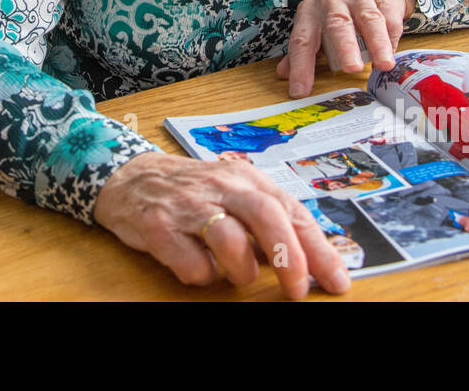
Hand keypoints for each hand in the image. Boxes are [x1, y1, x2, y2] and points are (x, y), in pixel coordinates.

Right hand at [92, 151, 351, 299]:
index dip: (318, 249)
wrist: (131, 177)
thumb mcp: (235, 193)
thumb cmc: (193, 191)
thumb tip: (311, 258)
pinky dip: (201, 275)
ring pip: (229, 240)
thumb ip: (269, 220)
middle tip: (298, 290)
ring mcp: (189, 205)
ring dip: (240, 269)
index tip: (337, 281)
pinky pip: (191, 262)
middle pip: (266, 216)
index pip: (292, 211)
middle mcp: (221, 186)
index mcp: (247, 179)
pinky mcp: (159, 226)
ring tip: (236, 274)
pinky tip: (197, 265)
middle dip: (289, 258)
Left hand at [276, 0, 416, 98]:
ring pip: (368, 20)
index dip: (300, 66)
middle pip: (337, 25)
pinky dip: (391, 38)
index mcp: (310, 13)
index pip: (302, 40)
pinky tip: (392, 54)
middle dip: (345, 48)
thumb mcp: (317, 30)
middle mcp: (331, 2)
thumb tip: (283, 75)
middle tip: (351, 69)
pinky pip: (388, 18)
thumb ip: (302, 52)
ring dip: (376, 43)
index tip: (300, 91)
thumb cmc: (339, 15)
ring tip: (383, 64)